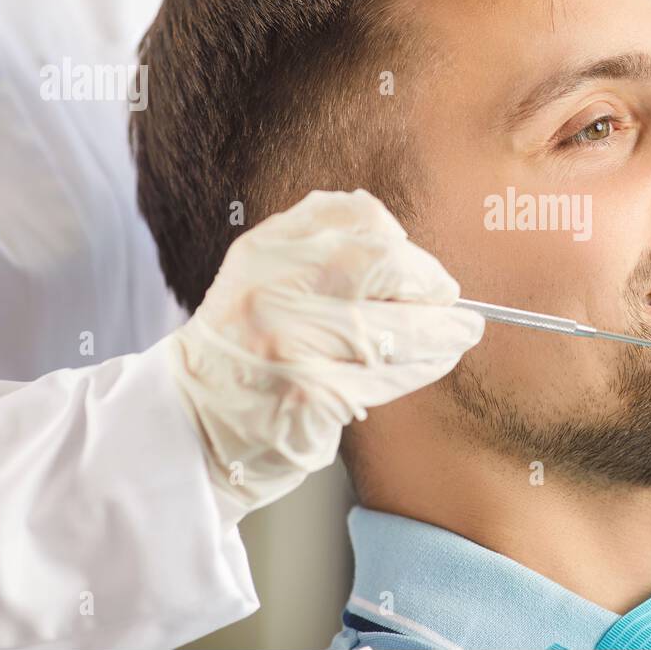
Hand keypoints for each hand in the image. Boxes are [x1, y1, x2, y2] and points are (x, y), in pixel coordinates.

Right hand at [167, 189, 484, 514]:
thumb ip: (314, 246)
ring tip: (462, 332)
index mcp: (264, 254)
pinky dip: (424, 366)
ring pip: (395, 325)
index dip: (397, 239)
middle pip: (381, 264)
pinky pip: (390, 375)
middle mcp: (275, 290)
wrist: (188, 430)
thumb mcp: (259, 280)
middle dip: (428, 281)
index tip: (417, 261)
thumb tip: (396, 236)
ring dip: (443, 331)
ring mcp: (294, 343)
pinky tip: (437, 362)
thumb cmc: (239, 355)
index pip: (352, 219)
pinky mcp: (316, 395)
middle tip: (451, 299)